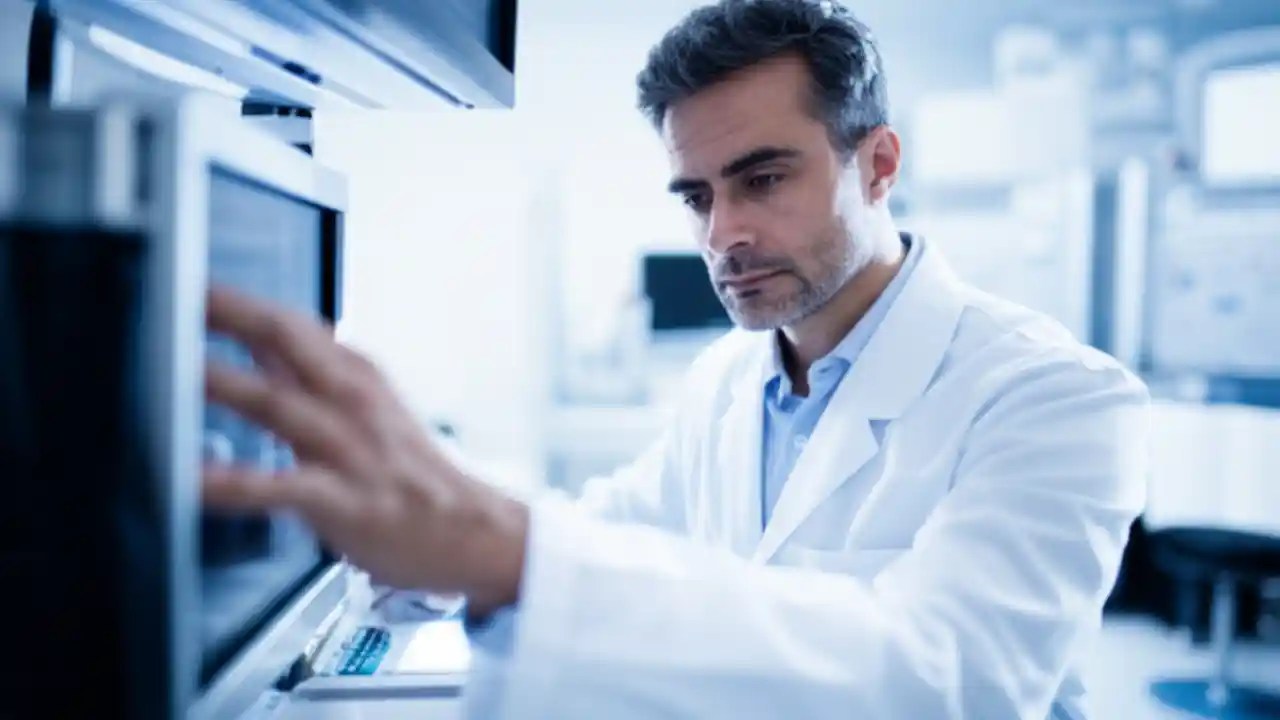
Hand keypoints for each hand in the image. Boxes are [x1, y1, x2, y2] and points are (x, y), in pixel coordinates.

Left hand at [202, 288, 526, 614]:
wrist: (470, 530)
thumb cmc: (410, 473)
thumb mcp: (362, 406)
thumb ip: (306, 375)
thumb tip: (256, 340)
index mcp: (355, 374)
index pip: (288, 321)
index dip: (234, 299)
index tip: (182, 282)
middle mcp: (352, 399)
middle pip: (285, 338)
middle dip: (228, 313)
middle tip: (171, 296)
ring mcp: (348, 447)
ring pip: (278, 403)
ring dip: (221, 382)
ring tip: (168, 370)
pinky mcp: (345, 499)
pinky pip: (282, 486)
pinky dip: (235, 482)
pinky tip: (195, 481)